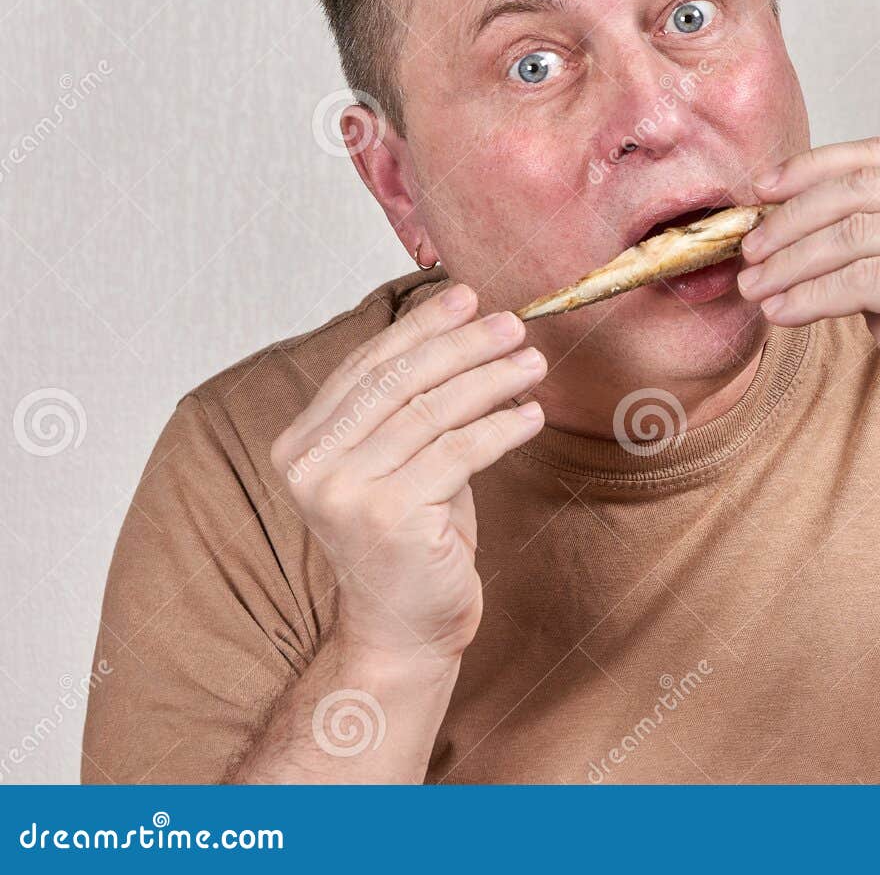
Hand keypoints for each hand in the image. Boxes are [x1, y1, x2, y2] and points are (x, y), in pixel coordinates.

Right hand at [268, 285, 545, 663]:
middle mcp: (312, 466)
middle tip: (512, 323)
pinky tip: (530, 414)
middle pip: (398, 382)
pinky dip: (501, 429)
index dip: (418, 327)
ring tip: (532, 362)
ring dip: (491, 380)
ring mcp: (346, 493)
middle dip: (461, 345)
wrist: (403, 631)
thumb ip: (409, 407)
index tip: (464, 296)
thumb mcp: (399, 464)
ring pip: (432, 413)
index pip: (365, 366)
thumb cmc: (409, 541)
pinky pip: (459, 454)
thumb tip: (464, 329)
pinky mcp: (391, 518)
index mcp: (302, 444)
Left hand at [738, 137, 879, 446]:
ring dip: (791, 263)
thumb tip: (783, 223)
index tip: (763, 190)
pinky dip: (810, 296)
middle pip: (859, 189)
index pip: (878, 156)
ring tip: (756, 286)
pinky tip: (783, 311)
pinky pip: (860, 279)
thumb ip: (867, 238)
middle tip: (749, 249)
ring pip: (852, 234)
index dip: (812, 168)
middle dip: (791, 218)